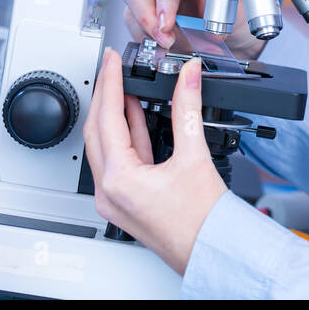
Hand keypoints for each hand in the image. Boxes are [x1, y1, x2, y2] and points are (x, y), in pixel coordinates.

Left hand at [83, 48, 226, 274]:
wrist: (212, 250)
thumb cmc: (203, 220)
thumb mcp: (195, 156)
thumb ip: (188, 109)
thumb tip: (189, 77)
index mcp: (119, 179)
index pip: (107, 117)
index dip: (110, 81)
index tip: (113, 59)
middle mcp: (109, 192)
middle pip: (96, 130)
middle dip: (105, 95)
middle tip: (113, 67)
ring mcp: (114, 199)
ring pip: (105, 145)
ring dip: (114, 115)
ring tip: (124, 87)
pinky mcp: (125, 202)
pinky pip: (117, 160)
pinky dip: (125, 136)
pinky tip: (135, 120)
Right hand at [121, 0, 264, 61]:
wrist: (234, 31)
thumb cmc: (233, 10)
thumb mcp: (233, 8)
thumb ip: (218, 17)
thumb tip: (206, 34)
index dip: (165, 1)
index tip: (167, 24)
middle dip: (146, 16)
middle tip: (164, 39)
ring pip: (131, 11)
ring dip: (150, 34)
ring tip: (176, 47)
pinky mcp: (142, 16)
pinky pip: (136, 30)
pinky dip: (152, 44)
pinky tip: (171, 48)